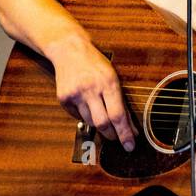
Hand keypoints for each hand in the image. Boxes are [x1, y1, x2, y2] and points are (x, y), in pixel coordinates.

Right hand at [47, 34, 136, 150]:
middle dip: (112, 135)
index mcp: (109, 83)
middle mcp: (91, 89)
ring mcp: (76, 94)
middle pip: (103, 123)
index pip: (118, 115)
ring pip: (90, 122)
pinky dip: (85, 116)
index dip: (125, 133)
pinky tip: (88, 107)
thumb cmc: (95, 63)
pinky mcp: (64, 98)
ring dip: (99, 125)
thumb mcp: (113, 76)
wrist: (69, 50)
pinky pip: (77, 116)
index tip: (130, 145)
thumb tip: (130, 126)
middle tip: (118, 139)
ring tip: (104, 120)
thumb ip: (121, 101)